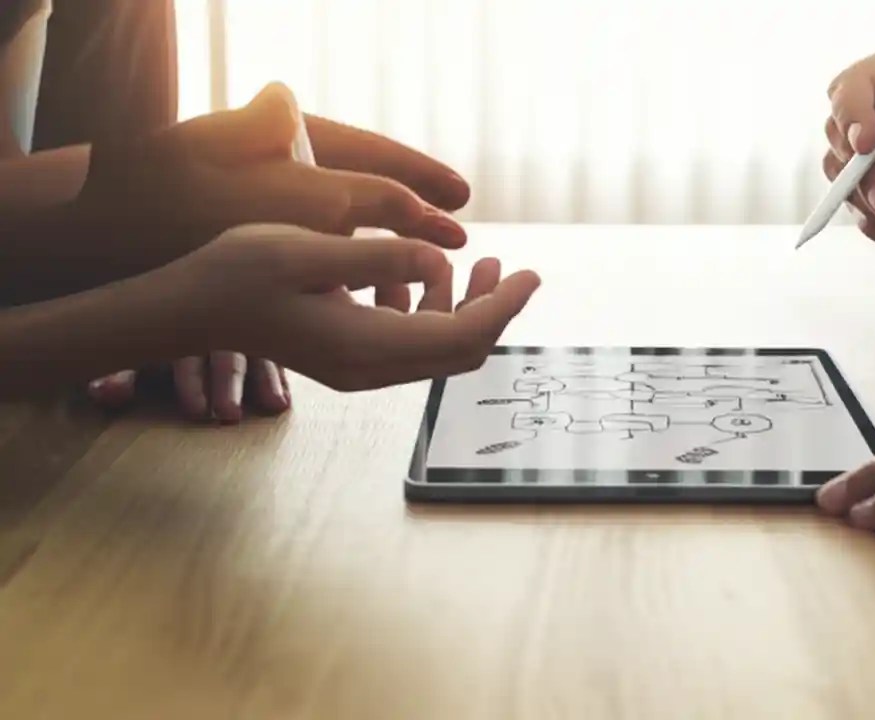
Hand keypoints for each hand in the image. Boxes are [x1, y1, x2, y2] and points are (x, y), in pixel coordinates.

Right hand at [84, 83, 474, 420]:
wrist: (190, 307)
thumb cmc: (240, 273)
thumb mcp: (310, 251)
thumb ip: (379, 257)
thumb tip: (439, 258)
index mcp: (369, 346)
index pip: (464, 337)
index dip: (504, 306)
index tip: (531, 274)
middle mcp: (372, 368)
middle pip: (460, 350)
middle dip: (493, 308)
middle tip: (508, 263)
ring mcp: (360, 368)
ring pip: (437, 345)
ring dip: (462, 305)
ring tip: (475, 258)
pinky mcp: (349, 358)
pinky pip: (409, 339)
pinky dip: (427, 307)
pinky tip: (415, 271)